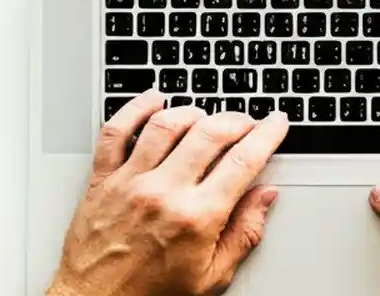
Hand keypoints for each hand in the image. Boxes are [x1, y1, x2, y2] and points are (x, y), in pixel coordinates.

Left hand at [49, 90, 289, 295]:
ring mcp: (131, 182)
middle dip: (237, 120)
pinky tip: (153, 100)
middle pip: (209, 133)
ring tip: (207, 117)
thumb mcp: (211, 278)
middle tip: (247, 122)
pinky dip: (135, 108)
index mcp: (196, 219)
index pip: (243, 162)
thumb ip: (243, 234)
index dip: (267, 135)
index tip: (276, 123)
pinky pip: (116, 131)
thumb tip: (264, 198)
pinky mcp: (103, 179)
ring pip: (166, 124)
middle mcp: (164, 193)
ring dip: (193, 112)